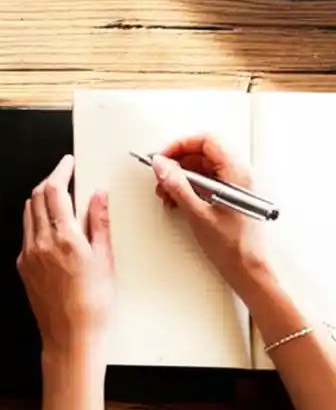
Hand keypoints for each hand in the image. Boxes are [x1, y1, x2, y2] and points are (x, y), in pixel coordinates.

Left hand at [18, 155, 115, 359]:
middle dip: (50, 181)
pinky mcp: (23, 266)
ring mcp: (29, 255)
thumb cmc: (94, 305)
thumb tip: (99, 195)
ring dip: (41, 199)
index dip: (60, 171)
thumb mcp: (105, 259)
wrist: (71, 337)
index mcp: (65, 239)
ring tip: (58, 196)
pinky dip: (36, 221)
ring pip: (28, 214)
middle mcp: (41, 243)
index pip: (55, 191)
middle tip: (64, 175)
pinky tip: (51, 225)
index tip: (67, 163)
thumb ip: (100, 222)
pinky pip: (26, 234)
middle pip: (37, 197)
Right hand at [150, 134, 274, 296]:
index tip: (162, 158)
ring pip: (202, 167)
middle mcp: (238, 175)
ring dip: (180, 177)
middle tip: (160, 177)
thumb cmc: (232, 246)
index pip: (206, 141)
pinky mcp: (229, 195)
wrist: (248, 268)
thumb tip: (162, 165)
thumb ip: (177, 185)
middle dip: (177, 163)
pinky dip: (188, 187)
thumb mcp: (197, 214)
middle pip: (202, 153)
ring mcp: (234, 185)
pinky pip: (205, 181)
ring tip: (166, 194)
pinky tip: (177, 201)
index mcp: (236, 174)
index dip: (180, 145)